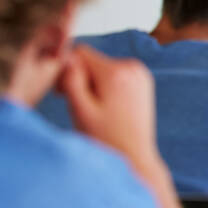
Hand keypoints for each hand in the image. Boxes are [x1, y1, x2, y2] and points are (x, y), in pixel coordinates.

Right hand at [56, 45, 169, 189]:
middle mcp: (133, 67)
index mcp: (117, 72)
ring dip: (94, 83)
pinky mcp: (143, 80)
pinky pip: (115, 74)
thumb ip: (71, 79)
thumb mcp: (80, 109)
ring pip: (102, 67)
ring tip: (95, 109)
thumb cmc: (106, 138)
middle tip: (81, 105)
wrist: (135, 156)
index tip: (64, 93)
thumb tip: (67, 55)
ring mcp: (141, 73)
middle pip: (92, 60)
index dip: (67, 70)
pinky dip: (106, 86)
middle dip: (82, 78)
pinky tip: (107, 107)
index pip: (80, 52)